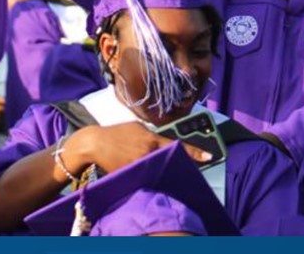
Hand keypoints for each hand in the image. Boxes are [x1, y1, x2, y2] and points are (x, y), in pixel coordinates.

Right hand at [63, 122, 212, 174]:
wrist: (93, 143)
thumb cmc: (115, 133)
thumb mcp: (136, 127)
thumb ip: (151, 134)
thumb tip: (162, 141)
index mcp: (151, 139)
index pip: (177, 146)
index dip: (195, 153)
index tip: (210, 157)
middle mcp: (147, 153)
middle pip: (170, 161)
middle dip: (179, 164)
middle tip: (192, 166)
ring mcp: (139, 165)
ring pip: (158, 170)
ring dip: (163, 170)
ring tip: (168, 171)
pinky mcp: (131, 174)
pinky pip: (146, 177)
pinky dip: (149, 175)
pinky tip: (150, 175)